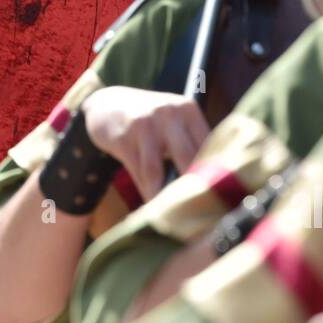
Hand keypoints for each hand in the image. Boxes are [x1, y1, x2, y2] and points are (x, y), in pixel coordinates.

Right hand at [80, 86, 209, 200]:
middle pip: (187, 158)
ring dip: (163, 197)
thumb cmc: (151, 122)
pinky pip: (138, 172)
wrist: (107, 105)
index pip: (208, 146)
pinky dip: (146, 191)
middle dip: (191, 189)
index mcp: (188, 109)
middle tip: (196, 212)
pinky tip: (152, 204)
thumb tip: (209, 185)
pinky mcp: (124, 138)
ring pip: (157, 171)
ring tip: (171, 216)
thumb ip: (192, 144)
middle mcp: (168, 113)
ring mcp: (144, 124)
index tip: (215, 197)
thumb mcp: (174, 121)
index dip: (213, 174)